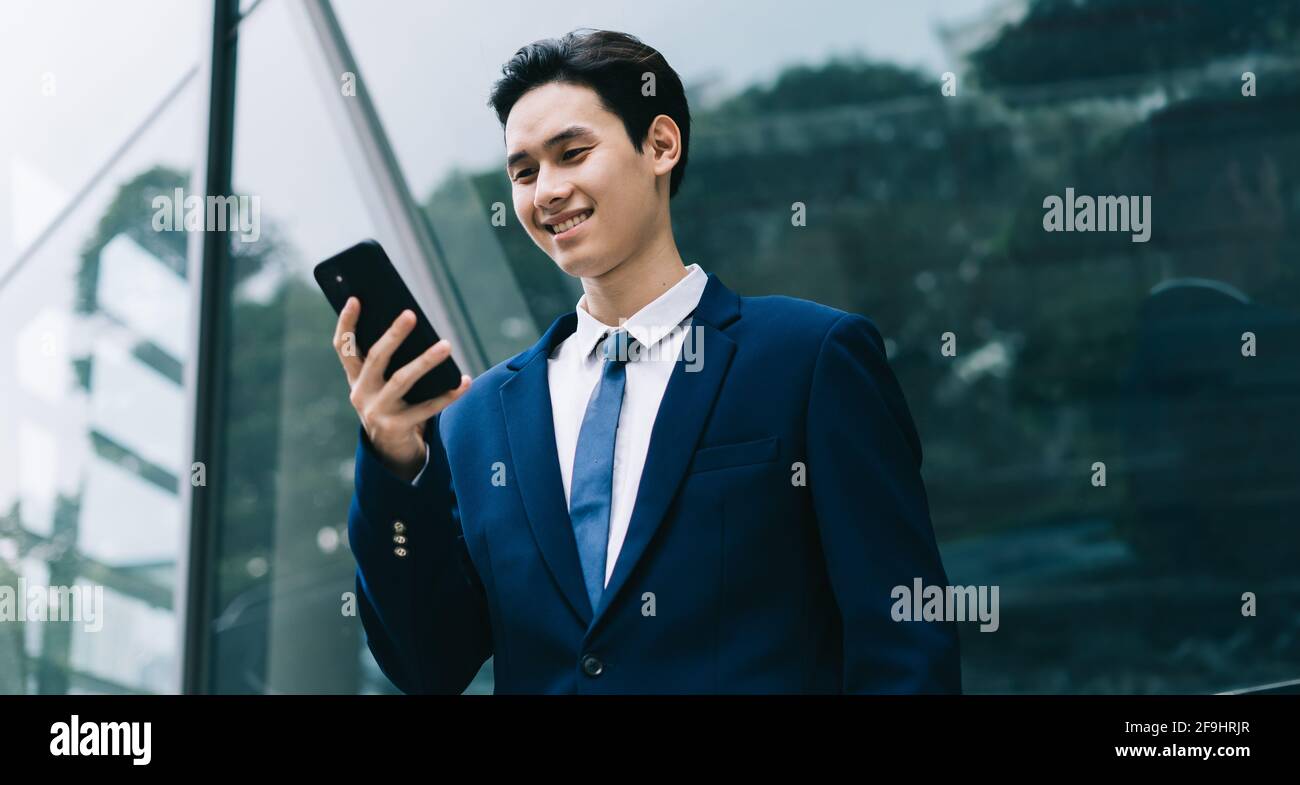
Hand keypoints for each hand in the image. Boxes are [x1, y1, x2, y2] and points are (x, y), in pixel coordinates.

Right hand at [333, 297, 470, 480]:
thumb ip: (387, 358)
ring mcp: (377, 411)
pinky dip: (448, 394)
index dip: (347, 323)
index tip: (355, 298)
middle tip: (411, 314)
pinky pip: (427, 408)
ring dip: (426, 361)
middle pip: (376, 359)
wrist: (390, 448)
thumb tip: (410, 323)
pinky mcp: (397, 427)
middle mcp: (361, 393)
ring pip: (402, 380)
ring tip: (446, 345)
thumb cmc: (390, 402)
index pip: (343, 347)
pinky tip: (464, 381)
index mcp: (354, 378)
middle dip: (393, 335)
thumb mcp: (381, 382)